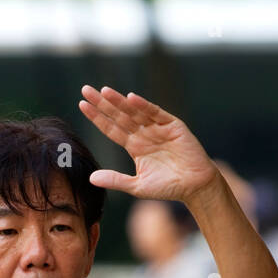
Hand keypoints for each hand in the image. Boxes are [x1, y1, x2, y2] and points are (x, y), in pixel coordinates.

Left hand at [78, 86, 217, 202]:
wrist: (195, 187)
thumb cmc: (168, 188)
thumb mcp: (137, 186)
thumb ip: (115, 180)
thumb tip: (91, 178)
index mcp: (135, 146)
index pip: (112, 129)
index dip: (97, 118)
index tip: (82, 105)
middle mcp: (144, 134)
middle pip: (119, 116)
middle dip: (103, 103)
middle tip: (85, 90)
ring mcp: (158, 128)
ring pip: (134, 112)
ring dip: (119, 101)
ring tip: (103, 91)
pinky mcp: (173, 125)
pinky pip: (156, 113)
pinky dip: (144, 105)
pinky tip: (131, 98)